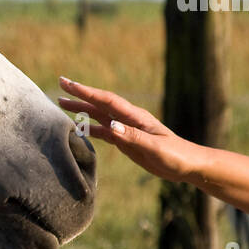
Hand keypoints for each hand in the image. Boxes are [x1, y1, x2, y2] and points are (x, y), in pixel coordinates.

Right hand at [57, 77, 204, 182]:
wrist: (188, 165)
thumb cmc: (176, 155)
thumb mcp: (155, 147)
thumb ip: (133, 137)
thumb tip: (110, 126)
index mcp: (135, 116)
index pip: (106, 101)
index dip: (86, 92)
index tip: (69, 84)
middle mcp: (128, 119)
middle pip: (99, 103)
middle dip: (80, 94)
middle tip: (60, 84)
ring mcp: (126, 129)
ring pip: (98, 116)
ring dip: (81, 109)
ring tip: (61, 104)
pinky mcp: (126, 140)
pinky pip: (103, 131)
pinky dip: (89, 128)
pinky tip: (77, 128)